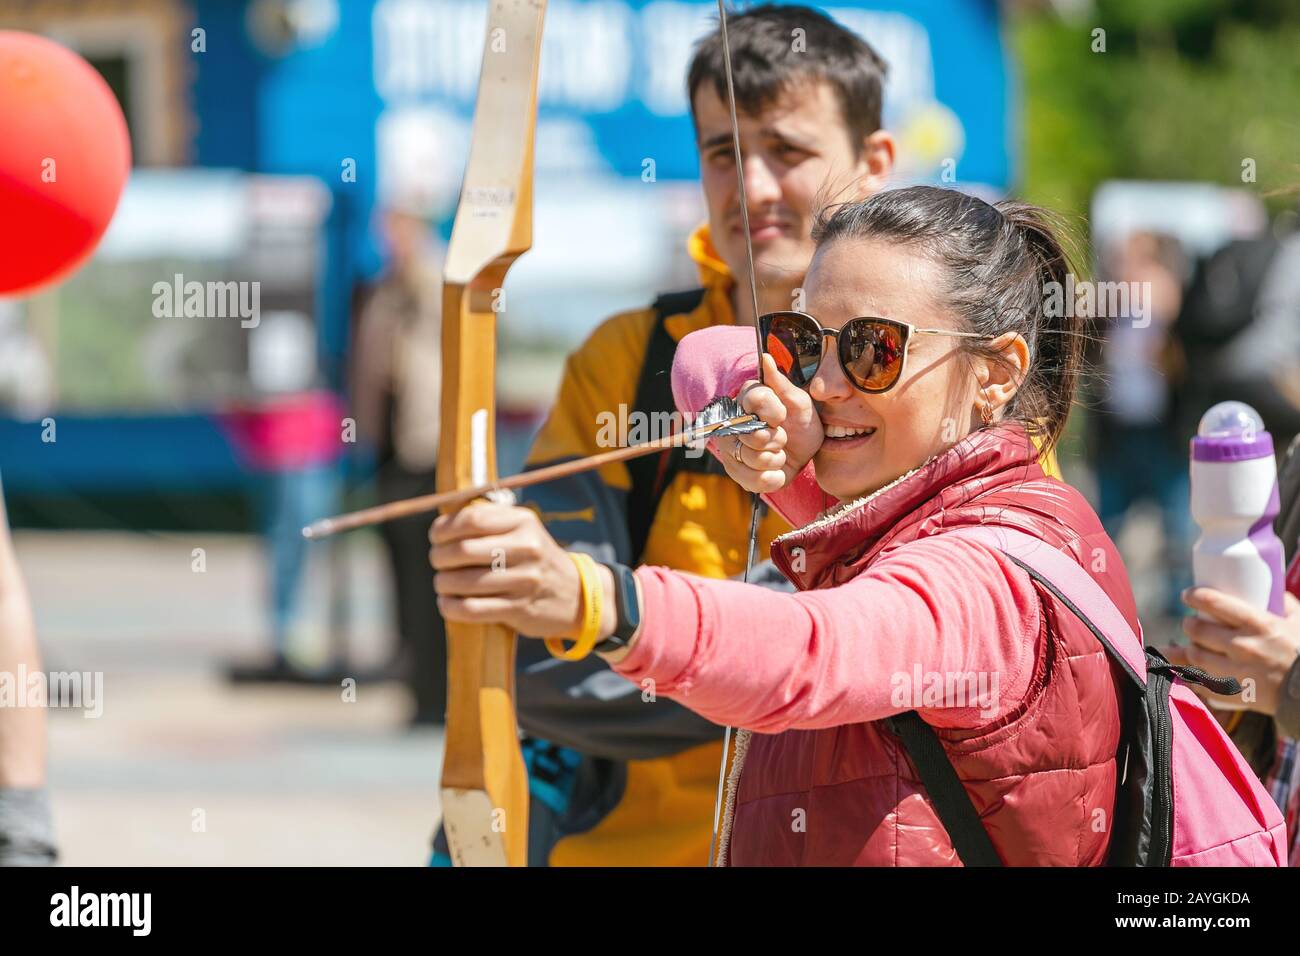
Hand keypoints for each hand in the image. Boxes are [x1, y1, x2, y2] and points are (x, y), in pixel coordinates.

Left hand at [430, 502, 611, 639]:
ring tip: (443, 583)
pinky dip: (451, 607)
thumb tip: (442, 523)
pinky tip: (448, 603)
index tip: (436, 536)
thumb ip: (489, 521)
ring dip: (443, 583)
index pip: (471, 519)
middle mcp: (527, 548)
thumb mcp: (523, 530)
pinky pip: (472, 609)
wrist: (577, 596)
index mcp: (524, 522)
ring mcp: (525, 580)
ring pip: (464, 582)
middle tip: (438, 561)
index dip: (444, 528)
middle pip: (463, 550)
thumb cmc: (536, 559)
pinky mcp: (520, 609)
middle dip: (439, 557)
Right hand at [715, 352, 821, 493]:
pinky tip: (776, 468)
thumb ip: (781, 383)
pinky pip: (755, 480)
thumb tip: (765, 357)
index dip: (774, 412)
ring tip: (779, 453)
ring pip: (753, 458)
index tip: (783, 416)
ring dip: (776, 459)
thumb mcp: (800, 403)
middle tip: (782, 437)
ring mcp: (731, 448)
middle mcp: (733, 422)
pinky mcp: (736, 472)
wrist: (804, 453)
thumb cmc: (801, 423)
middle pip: (754, 434)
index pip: (755, 399)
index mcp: (747, 398)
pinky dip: (773, 477)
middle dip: (777, 439)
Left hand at [1160, 588, 1299, 715]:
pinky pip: (1200, 683)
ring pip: (1194, 656)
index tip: (1188, 595)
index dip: (1194, 596)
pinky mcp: (1232, 693)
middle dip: (1189, 624)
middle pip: (1197, 630)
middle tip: (1190, 623)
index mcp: (1258, 624)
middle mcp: (1243, 646)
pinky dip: (1191, 676)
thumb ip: (1285, 604)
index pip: (1214, 603)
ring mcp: (1235, 671)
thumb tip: (1272, 590)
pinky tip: (1188, 670)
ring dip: (1187, 649)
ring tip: (1192, 645)